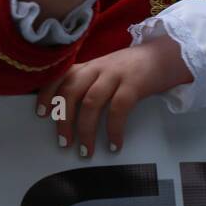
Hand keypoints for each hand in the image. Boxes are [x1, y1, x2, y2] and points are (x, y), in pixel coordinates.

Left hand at [36, 35, 192, 155]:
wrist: (165, 55)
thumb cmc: (132, 68)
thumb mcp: (104, 71)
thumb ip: (87, 84)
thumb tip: (67, 111)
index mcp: (87, 66)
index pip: (59, 77)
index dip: (47, 94)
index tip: (40, 113)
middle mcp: (96, 69)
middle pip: (71, 92)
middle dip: (64, 120)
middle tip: (63, 142)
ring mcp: (114, 75)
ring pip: (91, 102)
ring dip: (85, 130)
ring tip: (85, 150)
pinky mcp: (134, 84)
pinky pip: (118, 109)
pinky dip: (114, 129)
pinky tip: (114, 144)